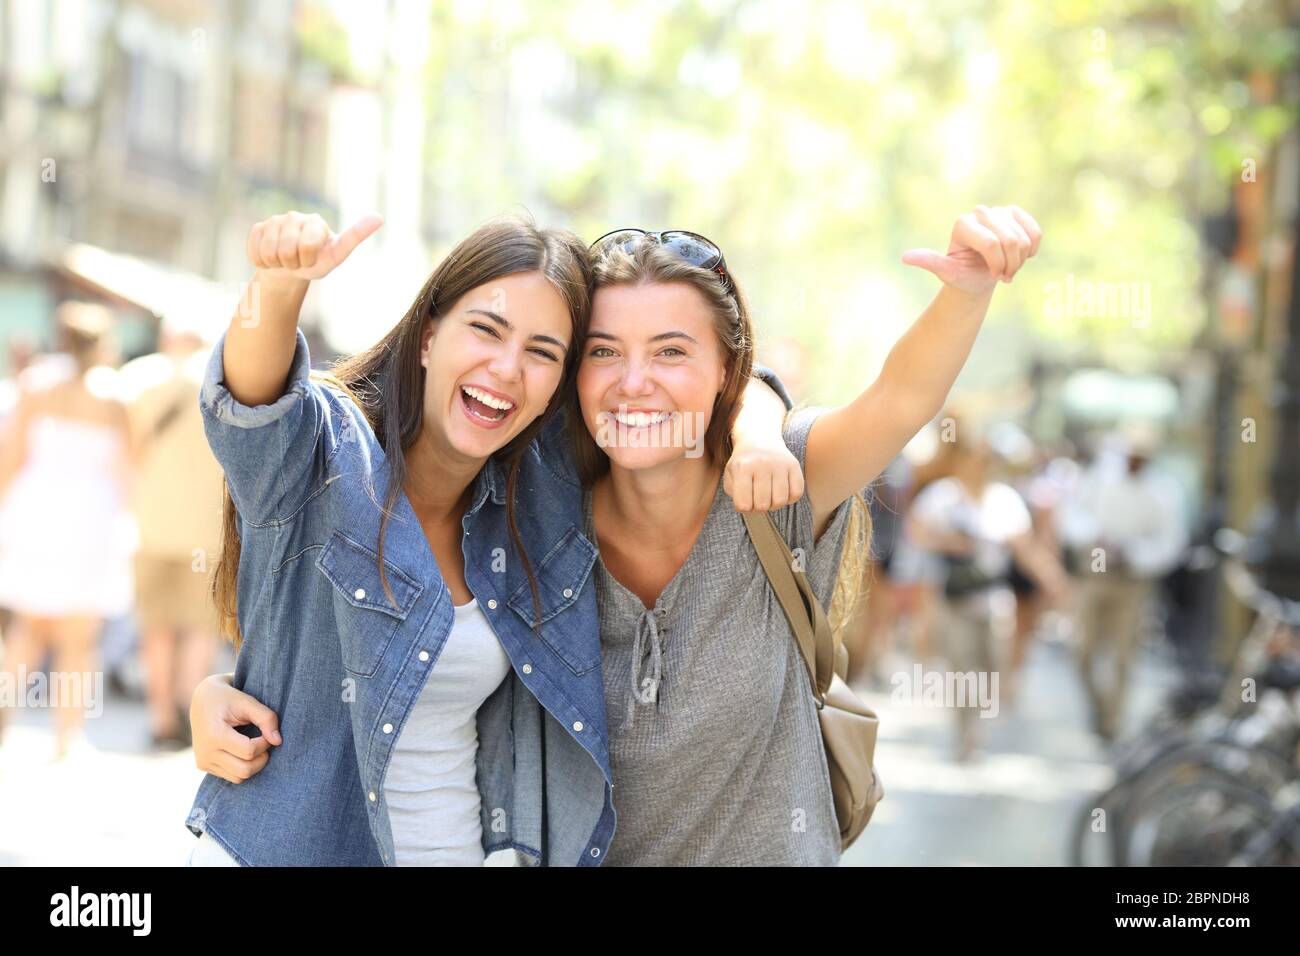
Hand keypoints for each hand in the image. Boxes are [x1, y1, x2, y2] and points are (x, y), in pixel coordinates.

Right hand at [190, 673, 281, 783]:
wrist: (202, 700)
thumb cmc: (229, 699)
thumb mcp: (248, 702)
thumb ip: (266, 718)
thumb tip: (278, 741)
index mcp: (214, 735)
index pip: (249, 751)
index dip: (264, 743)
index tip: (266, 732)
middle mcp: (205, 752)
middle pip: (245, 770)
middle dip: (262, 758)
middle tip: (264, 741)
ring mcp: (203, 762)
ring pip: (240, 777)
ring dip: (254, 764)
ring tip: (255, 745)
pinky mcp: (204, 766)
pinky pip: (232, 777)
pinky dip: (243, 766)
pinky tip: (244, 750)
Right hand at [246, 211, 382, 280]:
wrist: (291, 270)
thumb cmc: (317, 262)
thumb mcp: (337, 254)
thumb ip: (355, 236)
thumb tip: (380, 217)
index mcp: (315, 221)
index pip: (307, 246)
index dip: (308, 259)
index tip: (313, 258)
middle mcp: (294, 216)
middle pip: (287, 251)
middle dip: (293, 264)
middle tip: (299, 261)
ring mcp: (274, 221)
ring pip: (269, 253)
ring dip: (277, 264)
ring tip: (286, 260)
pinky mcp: (257, 228)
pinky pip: (255, 253)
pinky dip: (262, 263)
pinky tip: (271, 258)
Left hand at [723, 440, 804, 511]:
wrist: (759, 438)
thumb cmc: (743, 462)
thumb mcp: (731, 475)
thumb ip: (733, 493)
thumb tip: (747, 506)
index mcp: (742, 467)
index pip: (743, 505)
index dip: (743, 507)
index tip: (744, 499)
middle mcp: (762, 464)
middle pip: (763, 505)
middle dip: (758, 507)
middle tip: (756, 497)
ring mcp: (780, 464)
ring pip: (780, 501)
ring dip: (774, 504)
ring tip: (769, 496)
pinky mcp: (794, 465)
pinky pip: (796, 493)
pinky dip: (789, 498)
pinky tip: (781, 491)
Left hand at [902, 205, 1041, 294]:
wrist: (977, 274)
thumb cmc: (961, 275)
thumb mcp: (946, 272)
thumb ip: (930, 262)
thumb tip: (905, 257)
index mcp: (962, 224)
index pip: (991, 243)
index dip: (997, 265)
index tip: (993, 277)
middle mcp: (979, 212)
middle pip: (1011, 240)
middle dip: (1010, 264)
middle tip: (1002, 275)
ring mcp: (998, 211)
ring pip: (1024, 238)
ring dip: (1021, 260)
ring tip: (1008, 267)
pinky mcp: (1015, 213)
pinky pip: (1035, 232)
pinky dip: (1032, 249)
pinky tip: (1021, 255)